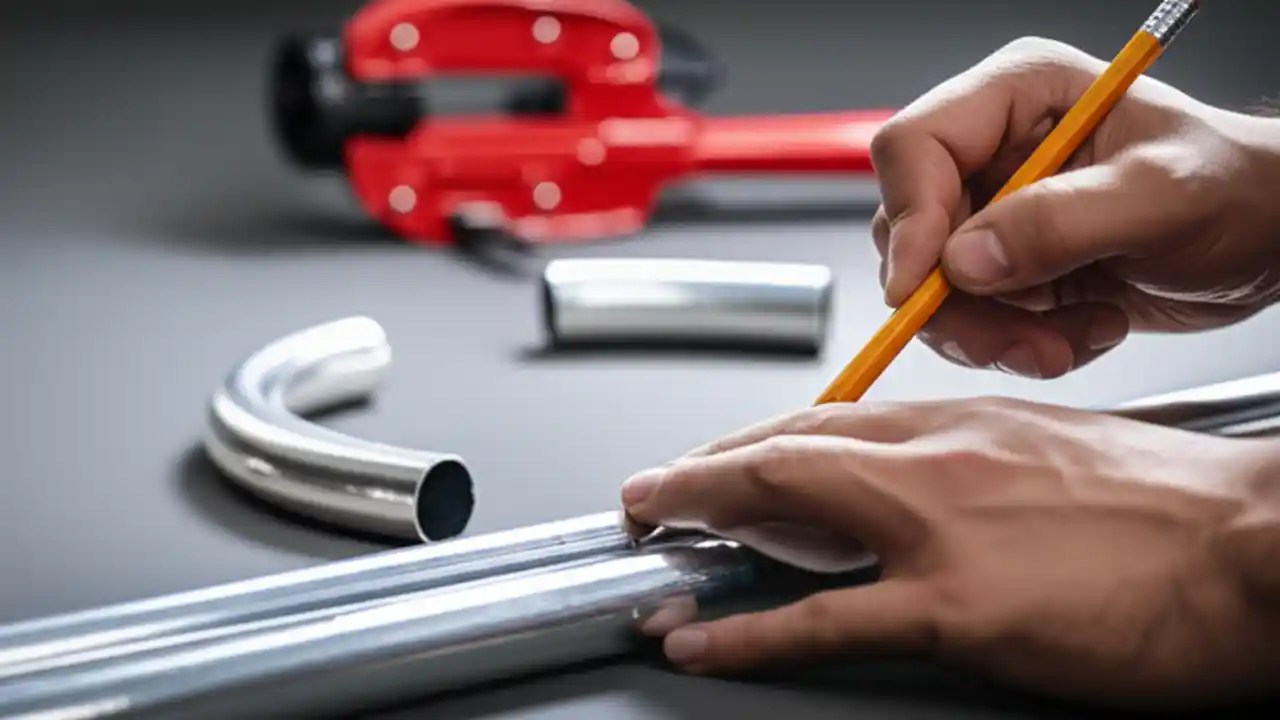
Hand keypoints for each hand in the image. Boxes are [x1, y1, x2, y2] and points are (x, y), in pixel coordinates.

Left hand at [620, 400, 1279, 709]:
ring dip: (700, 515)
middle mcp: (939, 457)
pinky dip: (747, 632)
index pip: (831, 421)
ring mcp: (940, 530)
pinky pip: (824, 620)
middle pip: (789, 447)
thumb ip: (980, 463)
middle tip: (654, 489)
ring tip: (648, 536)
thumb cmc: (1178, 507)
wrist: (1258, 545)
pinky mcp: (959, 608)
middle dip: (706, 467)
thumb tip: (927, 490)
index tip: (718, 459)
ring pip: (785, 502)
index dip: (756, 441)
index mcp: (968, 422)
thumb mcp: (1061, 456)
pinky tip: (701, 641)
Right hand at [870, 37, 1279, 378]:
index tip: (923, 286)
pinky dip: (1020, 344)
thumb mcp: (1162, 196)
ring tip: (1070, 339)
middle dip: (957, 302)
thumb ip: (1061, 222)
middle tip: (1019, 341)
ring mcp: (993, 214)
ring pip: (933, 289)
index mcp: (1017, 97)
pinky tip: (1084, 329)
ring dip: (995, 334)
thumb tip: (965, 260)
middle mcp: (991, 151)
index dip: (908, 218)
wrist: (1265, 239)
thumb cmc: (1235, 189)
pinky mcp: (1005, 267)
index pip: (913, 147)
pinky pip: (970, 321)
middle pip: (909, 232)